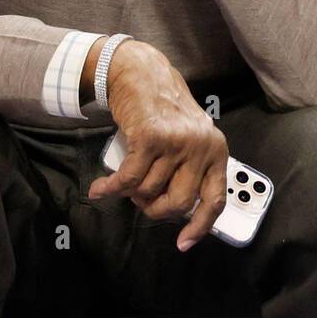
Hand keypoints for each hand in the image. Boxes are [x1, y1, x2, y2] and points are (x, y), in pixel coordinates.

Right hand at [86, 39, 227, 250]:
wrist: (142, 74)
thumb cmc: (164, 110)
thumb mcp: (190, 137)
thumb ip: (190, 168)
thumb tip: (177, 212)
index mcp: (215, 149)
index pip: (214, 200)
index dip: (200, 226)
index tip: (184, 243)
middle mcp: (200, 146)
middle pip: (179, 203)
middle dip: (156, 210)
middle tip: (143, 202)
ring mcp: (176, 142)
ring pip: (150, 191)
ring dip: (131, 194)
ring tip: (124, 183)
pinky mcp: (150, 138)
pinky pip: (128, 179)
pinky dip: (111, 188)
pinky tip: (100, 189)